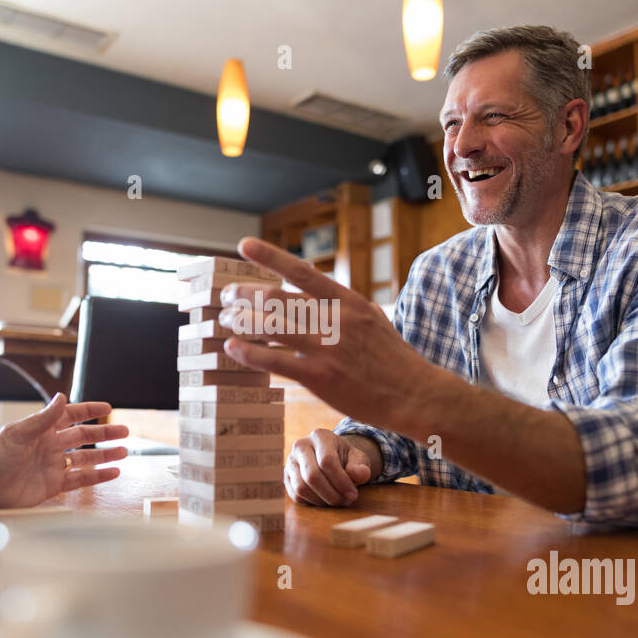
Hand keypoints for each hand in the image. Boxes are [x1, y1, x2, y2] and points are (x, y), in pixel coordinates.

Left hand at [0, 394, 128, 510]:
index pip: (71, 415)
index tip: (107, 408)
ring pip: (86, 458)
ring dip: (105, 454)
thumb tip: (62, 396)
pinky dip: (98, 477)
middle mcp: (51, 446)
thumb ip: (43, 418)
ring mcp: (54, 465)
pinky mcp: (54, 484)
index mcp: (42, 430)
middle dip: (104, 434)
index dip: (89, 411)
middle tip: (125, 431)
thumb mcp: (18, 434)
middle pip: (84, 437)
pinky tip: (113, 473)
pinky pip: (81, 479)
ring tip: (124, 452)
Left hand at [218, 236, 442, 437]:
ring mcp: (325, 348)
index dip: (269, 256)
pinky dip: (248, 353)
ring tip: (226, 320)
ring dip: (241, 321)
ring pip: (270, 327)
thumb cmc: (390, 357)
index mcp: (346, 300)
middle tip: (227, 296)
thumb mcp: (371, 318)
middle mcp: (334, 319)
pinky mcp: (319, 377)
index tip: (244, 245)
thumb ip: (340, 306)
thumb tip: (310, 295)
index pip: (301, 271)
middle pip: (276, 299)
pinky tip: (232, 348)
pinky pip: (274, 361)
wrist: (412, 393)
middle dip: (244, 295)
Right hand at [286, 429, 371, 505]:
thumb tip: (361, 474)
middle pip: (312, 476)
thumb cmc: (346, 459)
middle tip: (345, 501)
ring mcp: (290, 462)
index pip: (327, 461)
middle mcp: (301, 446)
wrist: (331, 458)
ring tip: (336, 501)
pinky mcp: (286, 477)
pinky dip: (312, 503)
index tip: (353, 494)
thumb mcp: (358, 459)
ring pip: (301, 487)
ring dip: (321, 500)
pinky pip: (296, 495)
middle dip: (331, 494)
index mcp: (320, 436)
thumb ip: (360, 466)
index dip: (341, 481)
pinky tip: (325, 500)